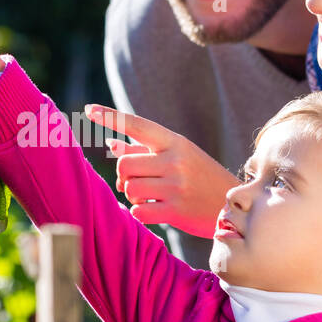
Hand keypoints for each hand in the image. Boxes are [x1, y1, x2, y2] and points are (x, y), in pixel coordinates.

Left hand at [83, 105, 237, 237]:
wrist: (232, 205)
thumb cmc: (199, 177)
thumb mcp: (178, 156)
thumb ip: (144, 150)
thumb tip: (110, 143)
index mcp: (174, 143)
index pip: (137, 125)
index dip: (111, 117)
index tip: (89, 109)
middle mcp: (174, 161)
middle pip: (124, 164)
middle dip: (123, 176)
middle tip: (135, 182)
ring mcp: (175, 186)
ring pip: (129, 188)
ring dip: (131, 195)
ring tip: (147, 197)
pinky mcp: (176, 211)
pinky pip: (139, 211)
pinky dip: (139, 212)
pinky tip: (152, 210)